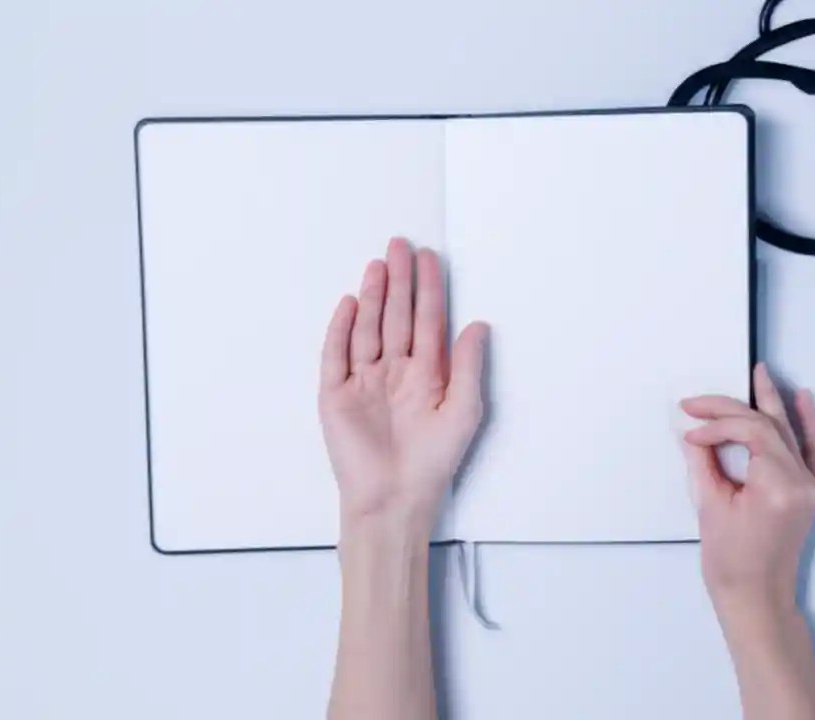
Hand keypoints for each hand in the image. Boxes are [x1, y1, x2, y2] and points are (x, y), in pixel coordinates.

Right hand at [319, 238, 488, 538]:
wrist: (393, 499)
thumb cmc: (432, 463)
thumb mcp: (463, 411)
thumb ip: (468, 366)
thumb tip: (478, 324)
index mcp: (427, 375)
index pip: (427, 321)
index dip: (429, 290)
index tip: (430, 258)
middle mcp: (395, 373)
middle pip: (396, 316)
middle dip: (399, 282)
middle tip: (401, 246)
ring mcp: (364, 382)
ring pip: (368, 328)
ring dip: (373, 297)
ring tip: (378, 265)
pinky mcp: (336, 395)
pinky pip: (336, 354)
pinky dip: (342, 328)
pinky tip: (350, 303)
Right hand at [680, 363, 814, 618]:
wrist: (757, 598)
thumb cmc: (730, 562)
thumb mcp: (710, 507)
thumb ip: (705, 463)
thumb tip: (697, 433)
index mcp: (779, 486)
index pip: (751, 432)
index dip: (717, 425)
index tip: (691, 433)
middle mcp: (802, 482)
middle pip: (769, 427)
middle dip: (733, 409)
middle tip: (702, 399)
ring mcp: (811, 486)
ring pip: (790, 432)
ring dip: (772, 402)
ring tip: (761, 372)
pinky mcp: (810, 492)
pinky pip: (814, 450)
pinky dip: (808, 424)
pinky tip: (801, 399)